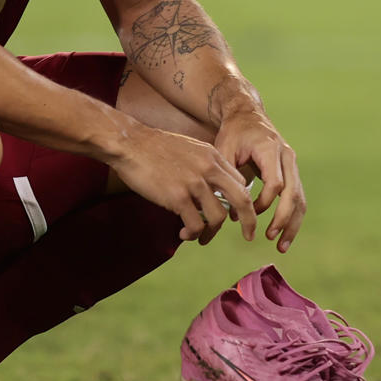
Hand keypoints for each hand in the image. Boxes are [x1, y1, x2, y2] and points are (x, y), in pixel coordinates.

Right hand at [109, 123, 256, 244]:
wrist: (131, 143)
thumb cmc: (155, 147)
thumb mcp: (189, 148)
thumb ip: (204, 165)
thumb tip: (210, 187)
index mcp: (213, 156)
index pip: (240, 182)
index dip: (243, 201)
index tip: (238, 214)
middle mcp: (209, 169)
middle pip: (242, 199)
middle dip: (249, 221)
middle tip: (248, 234)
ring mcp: (194, 184)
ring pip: (218, 217)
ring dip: (211, 232)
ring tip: (201, 237)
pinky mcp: (178, 197)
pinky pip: (195, 224)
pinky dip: (192, 234)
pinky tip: (184, 234)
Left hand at [213, 109, 305, 252]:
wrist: (247, 115)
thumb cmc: (233, 133)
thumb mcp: (224, 149)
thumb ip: (227, 179)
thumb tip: (231, 213)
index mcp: (271, 149)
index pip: (275, 183)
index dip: (262, 203)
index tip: (246, 213)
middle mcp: (287, 157)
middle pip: (293, 193)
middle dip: (283, 219)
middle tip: (270, 238)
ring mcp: (293, 165)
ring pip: (300, 199)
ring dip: (292, 224)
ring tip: (281, 246)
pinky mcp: (292, 173)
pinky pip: (297, 198)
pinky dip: (292, 218)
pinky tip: (284, 235)